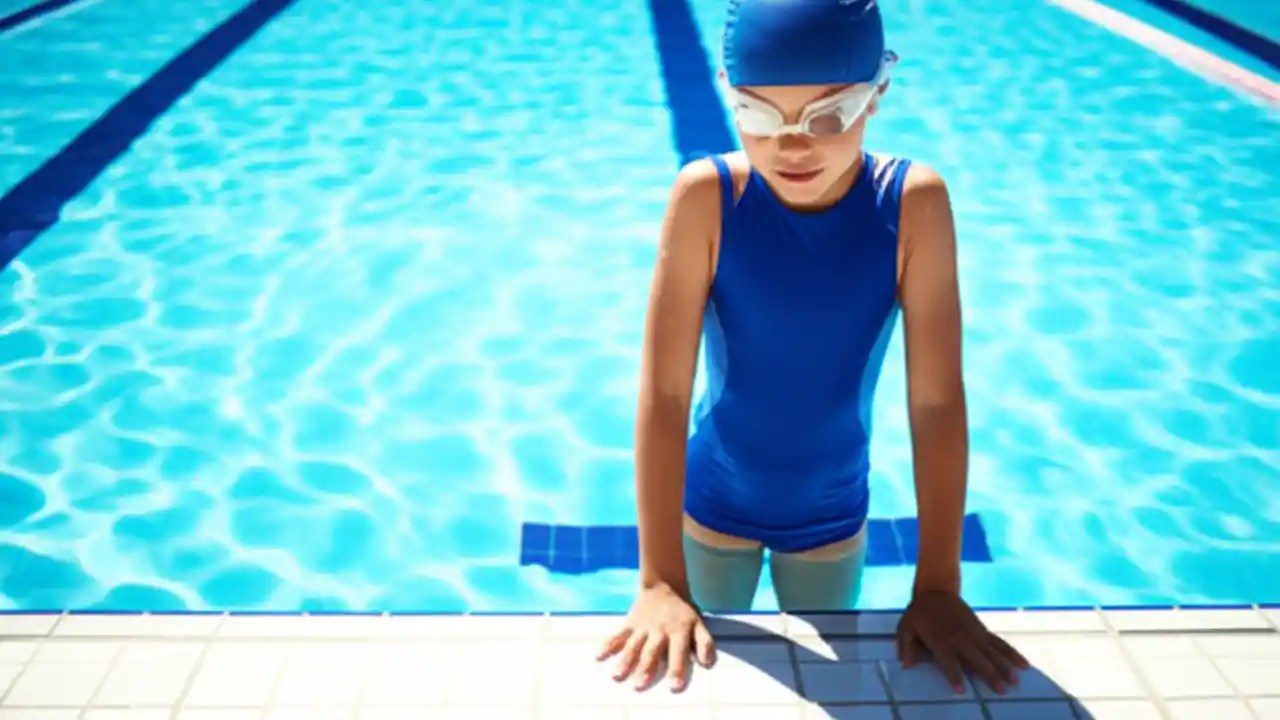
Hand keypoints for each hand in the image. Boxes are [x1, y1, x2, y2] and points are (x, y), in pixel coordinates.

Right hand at [597, 583, 716, 691]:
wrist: (664, 585)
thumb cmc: (683, 611)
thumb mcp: (699, 623)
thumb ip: (704, 643)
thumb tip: (708, 662)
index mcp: (678, 632)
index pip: (678, 653)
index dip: (677, 669)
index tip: (674, 686)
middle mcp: (659, 631)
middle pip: (652, 652)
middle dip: (646, 669)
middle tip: (640, 685)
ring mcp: (642, 627)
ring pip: (633, 646)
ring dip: (625, 661)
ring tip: (617, 675)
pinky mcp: (630, 623)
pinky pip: (618, 635)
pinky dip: (608, 645)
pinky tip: (599, 656)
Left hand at [896, 589, 1029, 693]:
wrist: (936, 590)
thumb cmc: (919, 613)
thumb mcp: (905, 627)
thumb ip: (905, 646)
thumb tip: (905, 664)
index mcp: (940, 639)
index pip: (948, 661)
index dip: (954, 675)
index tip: (961, 690)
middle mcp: (960, 638)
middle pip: (977, 659)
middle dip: (989, 674)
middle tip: (999, 690)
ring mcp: (974, 633)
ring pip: (993, 652)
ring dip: (1004, 667)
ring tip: (1014, 682)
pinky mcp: (982, 630)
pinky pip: (999, 643)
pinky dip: (1012, 654)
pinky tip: (1023, 664)